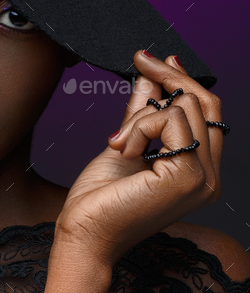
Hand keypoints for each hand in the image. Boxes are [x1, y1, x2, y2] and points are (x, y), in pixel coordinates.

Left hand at [53, 50, 223, 269]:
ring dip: (140, 116)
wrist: (83, 234)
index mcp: (199, 172)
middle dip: (167, 77)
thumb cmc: (98, 200)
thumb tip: (149, 79)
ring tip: (119, 142)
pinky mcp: (188, 175)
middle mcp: (210, 177)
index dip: (184, 80)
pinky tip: (123, 149)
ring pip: (183, 107)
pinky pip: (169, 119)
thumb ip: (142, 113)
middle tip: (140, 60)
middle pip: (203, 103)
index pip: (207, 114)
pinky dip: (138, 126)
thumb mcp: (124, 143)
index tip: (157, 58)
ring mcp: (203, 179)